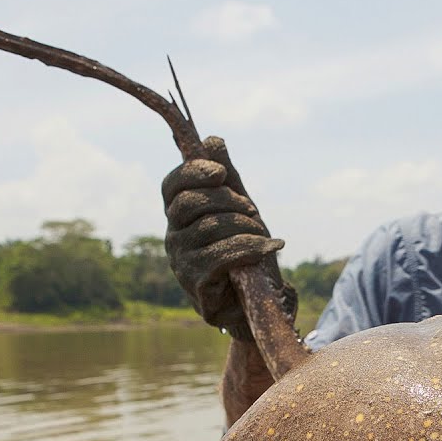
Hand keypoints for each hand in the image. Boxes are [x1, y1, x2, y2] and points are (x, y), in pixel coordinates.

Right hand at [162, 136, 295, 339]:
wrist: (262, 299)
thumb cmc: (248, 252)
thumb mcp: (241, 210)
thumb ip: (227, 179)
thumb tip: (212, 141)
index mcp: (180, 216)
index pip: (172, 185)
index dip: (193, 172)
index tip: (221, 173)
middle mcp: (173, 238)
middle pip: (191, 203)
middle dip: (228, 201)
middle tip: (252, 212)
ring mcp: (181, 262)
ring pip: (209, 228)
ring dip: (244, 228)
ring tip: (264, 237)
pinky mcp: (196, 284)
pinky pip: (220, 256)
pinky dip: (249, 248)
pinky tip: (269, 248)